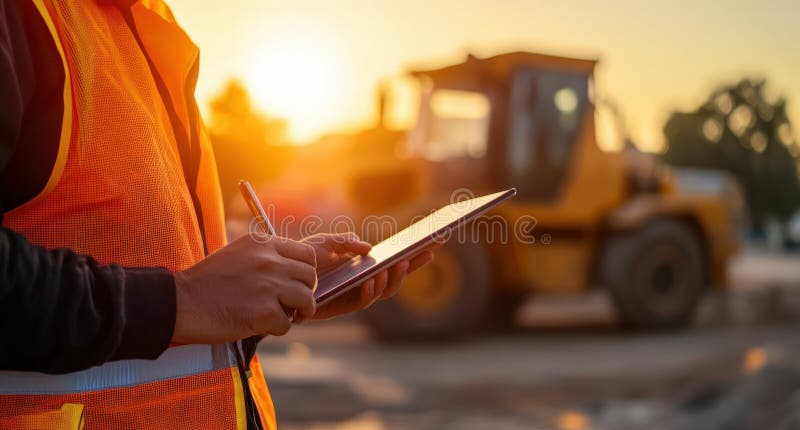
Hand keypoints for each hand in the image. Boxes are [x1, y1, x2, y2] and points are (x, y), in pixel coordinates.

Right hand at [171, 234, 316, 343]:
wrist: (180, 303)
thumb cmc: (207, 282)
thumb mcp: (238, 253)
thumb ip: (266, 256)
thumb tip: (292, 269)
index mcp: (263, 243)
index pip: (306, 255)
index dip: (305, 272)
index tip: (297, 284)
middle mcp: (270, 261)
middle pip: (310, 277)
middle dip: (305, 293)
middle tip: (294, 305)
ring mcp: (268, 286)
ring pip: (306, 300)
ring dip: (298, 312)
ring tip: (284, 317)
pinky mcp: (264, 312)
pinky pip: (286, 324)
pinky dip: (276, 329)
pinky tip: (260, 326)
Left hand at [297, 232, 435, 321]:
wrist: (281, 276)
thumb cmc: (304, 260)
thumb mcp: (326, 242)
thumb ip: (347, 242)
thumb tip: (369, 248)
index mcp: (364, 266)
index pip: (395, 261)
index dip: (415, 255)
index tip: (433, 244)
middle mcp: (364, 281)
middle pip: (396, 278)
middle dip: (412, 266)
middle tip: (424, 254)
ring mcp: (355, 295)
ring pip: (384, 292)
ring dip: (393, 279)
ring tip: (396, 264)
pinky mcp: (343, 306)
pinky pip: (362, 302)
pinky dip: (370, 291)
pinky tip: (371, 280)